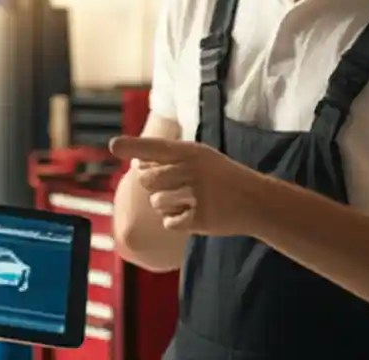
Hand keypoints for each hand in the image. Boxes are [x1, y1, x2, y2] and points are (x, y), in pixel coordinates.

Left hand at [109, 135, 262, 236]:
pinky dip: (176, 222)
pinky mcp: (201, 218)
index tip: (113, 145)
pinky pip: (168, 222)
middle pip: (146, 180)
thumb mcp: (200, 157)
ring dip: (164, 205)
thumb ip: (168, 158)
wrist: (255, 201)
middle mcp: (193, 170)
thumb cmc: (221, 177)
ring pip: (155, 202)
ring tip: (186, 201)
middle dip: (152, 185)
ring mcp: (197, 194)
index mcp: (191, 151)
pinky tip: (193, 215)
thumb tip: (135, 164)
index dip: (133, 146)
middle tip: (174, 186)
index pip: (155, 147)